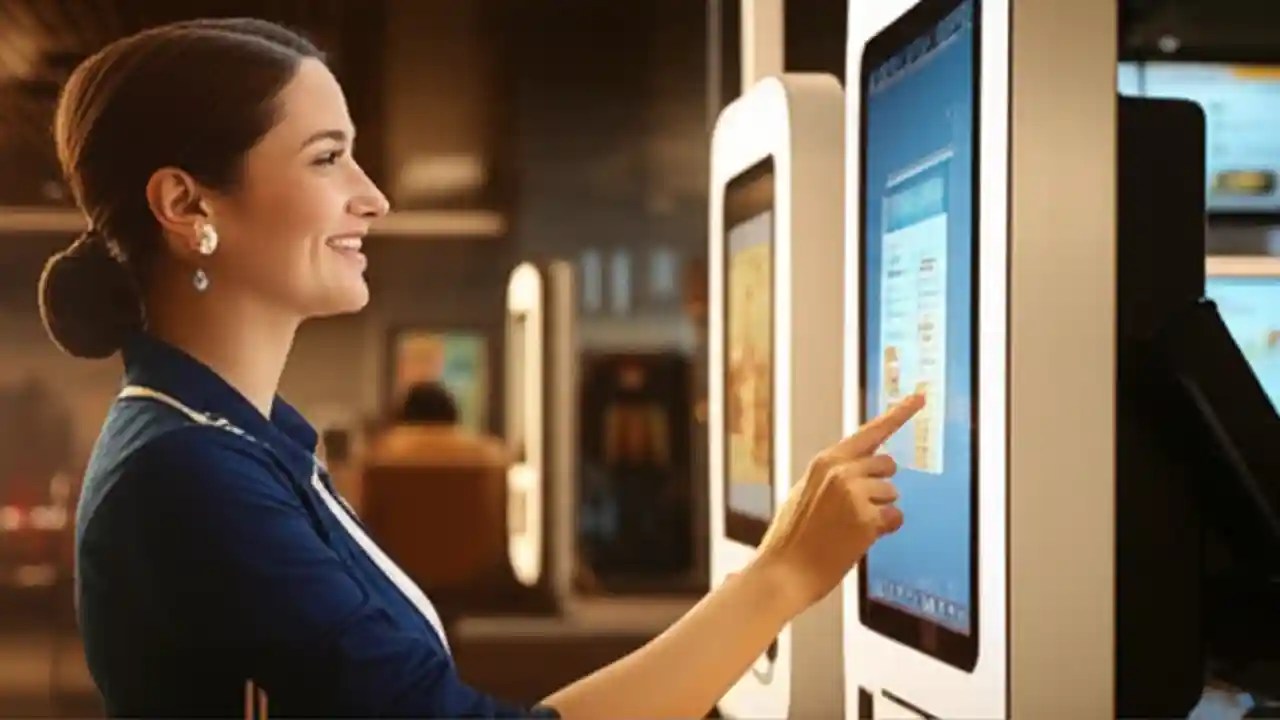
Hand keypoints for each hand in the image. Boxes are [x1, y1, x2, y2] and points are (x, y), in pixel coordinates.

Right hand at [751, 393, 924, 615]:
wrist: (783, 572)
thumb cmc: (791, 539)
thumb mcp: (804, 493)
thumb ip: (833, 478)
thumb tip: (864, 473)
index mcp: (825, 462)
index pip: (870, 432)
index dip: (899, 414)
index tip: (920, 397)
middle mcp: (841, 471)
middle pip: (887, 465)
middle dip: (879, 485)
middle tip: (854, 510)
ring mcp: (854, 494)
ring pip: (892, 493)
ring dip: (880, 510)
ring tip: (849, 528)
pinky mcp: (867, 519)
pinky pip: (895, 518)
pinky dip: (884, 530)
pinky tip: (858, 540)